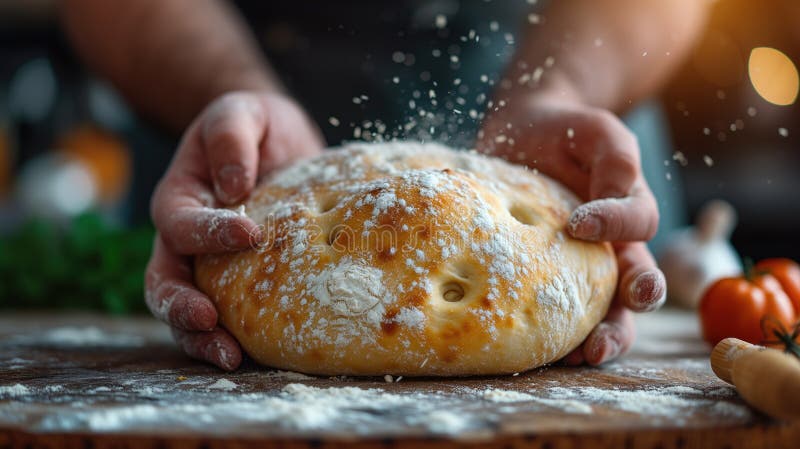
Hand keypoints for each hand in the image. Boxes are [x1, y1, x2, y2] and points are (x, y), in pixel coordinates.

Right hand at [145, 91, 323, 369]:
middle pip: (164, 282)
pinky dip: (236, 338)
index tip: (250, 232)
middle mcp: (184, 240)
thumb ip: (230, 135)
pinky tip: (260, 353)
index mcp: (180, 199)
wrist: (275, 144)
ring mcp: (207, 267)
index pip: (181, 224)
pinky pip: (227, 318)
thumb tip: (233, 185)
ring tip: (232, 357)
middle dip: (181, 307)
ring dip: (202, 338)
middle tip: (210, 321)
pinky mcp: (239, 284)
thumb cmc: (254, 126)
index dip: (208, 232)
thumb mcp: (242, 111)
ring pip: (186, 312)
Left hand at [478, 86, 665, 365]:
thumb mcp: (596, 130)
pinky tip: (535, 347)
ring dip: (594, 340)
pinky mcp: (540, 274)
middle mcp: (610, 248)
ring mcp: (576, 267)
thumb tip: (617, 190)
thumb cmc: (566, 131)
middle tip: (601, 340)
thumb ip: (616, 155)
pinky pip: (552, 310)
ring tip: (577, 357)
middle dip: (621, 322)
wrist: (523, 132)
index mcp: (629, 212)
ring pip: (599, 315)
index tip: (577, 222)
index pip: (638, 224)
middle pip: (631, 294)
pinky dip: (552, 334)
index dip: (616, 225)